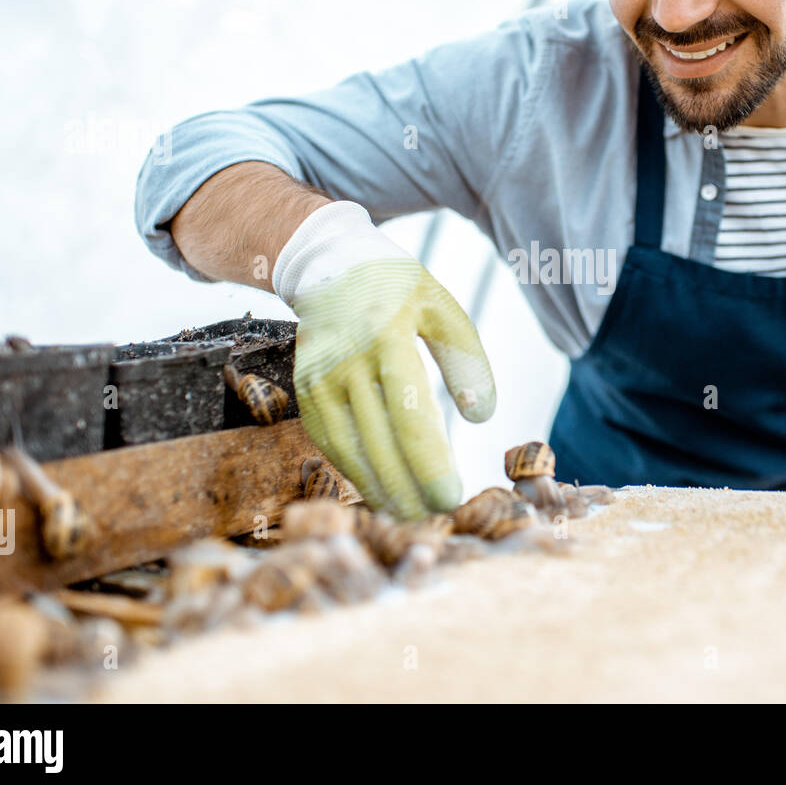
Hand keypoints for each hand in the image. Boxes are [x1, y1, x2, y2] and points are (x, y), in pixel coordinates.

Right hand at [274, 202, 494, 519]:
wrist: (328, 264)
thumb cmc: (397, 288)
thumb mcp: (441, 308)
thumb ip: (466, 360)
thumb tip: (482, 417)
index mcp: (385, 336)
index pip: (409, 414)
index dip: (429, 463)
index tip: (451, 497)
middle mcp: (345, 360)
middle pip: (377, 441)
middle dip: (407, 489)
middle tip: (436, 520)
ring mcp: (318, 377)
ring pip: (347, 449)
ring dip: (378, 489)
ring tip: (411, 516)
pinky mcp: (304, 390)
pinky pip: (329, 441)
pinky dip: (354, 471)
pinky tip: (379, 491)